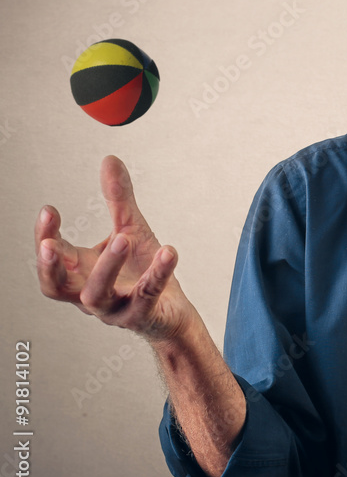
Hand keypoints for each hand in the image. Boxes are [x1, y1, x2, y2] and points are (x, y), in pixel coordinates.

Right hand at [35, 156, 191, 343]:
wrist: (171, 310)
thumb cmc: (141, 271)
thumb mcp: (130, 229)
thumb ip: (118, 199)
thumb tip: (110, 159)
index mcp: (80, 274)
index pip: (52, 258)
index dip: (45, 237)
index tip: (48, 210)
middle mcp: (89, 295)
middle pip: (57, 287)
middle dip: (51, 266)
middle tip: (53, 244)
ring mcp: (113, 309)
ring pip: (97, 295)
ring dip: (108, 266)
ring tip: (124, 238)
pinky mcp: (141, 316)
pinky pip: (147, 295)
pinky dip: (157, 273)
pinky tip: (168, 251)